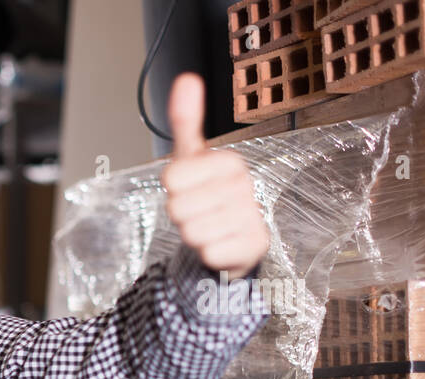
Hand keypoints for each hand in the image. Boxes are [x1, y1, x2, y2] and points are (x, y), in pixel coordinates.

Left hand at [161, 72, 269, 275]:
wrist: (232, 236)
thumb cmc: (206, 192)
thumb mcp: (192, 156)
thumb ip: (186, 121)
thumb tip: (187, 79)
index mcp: (229, 161)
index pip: (171, 178)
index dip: (172, 189)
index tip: (187, 187)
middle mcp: (243, 186)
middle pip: (178, 208)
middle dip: (180, 214)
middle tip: (197, 210)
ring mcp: (251, 216)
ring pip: (192, 232)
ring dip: (192, 235)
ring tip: (208, 225)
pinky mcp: (253, 246)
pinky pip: (210, 254)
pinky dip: (208, 254)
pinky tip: (220, 243)